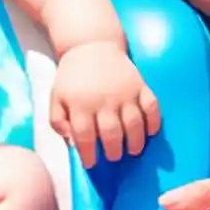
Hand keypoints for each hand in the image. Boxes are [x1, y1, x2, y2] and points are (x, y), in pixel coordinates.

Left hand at [49, 41, 160, 167]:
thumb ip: (57, 121)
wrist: (91, 44)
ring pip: (134, 125)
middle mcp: (104, 101)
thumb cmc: (72, 76)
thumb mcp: (56, 97)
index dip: (88, 155)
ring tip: (132, 151)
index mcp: (80, 105)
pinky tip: (150, 133)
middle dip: (113, 151)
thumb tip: (71, 143)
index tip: (91, 164)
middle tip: (112, 157)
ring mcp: (125, 93)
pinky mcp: (140, 86)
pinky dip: (154, 123)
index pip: (85, 138)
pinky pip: (152, 108)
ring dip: (135, 143)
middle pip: (112, 134)